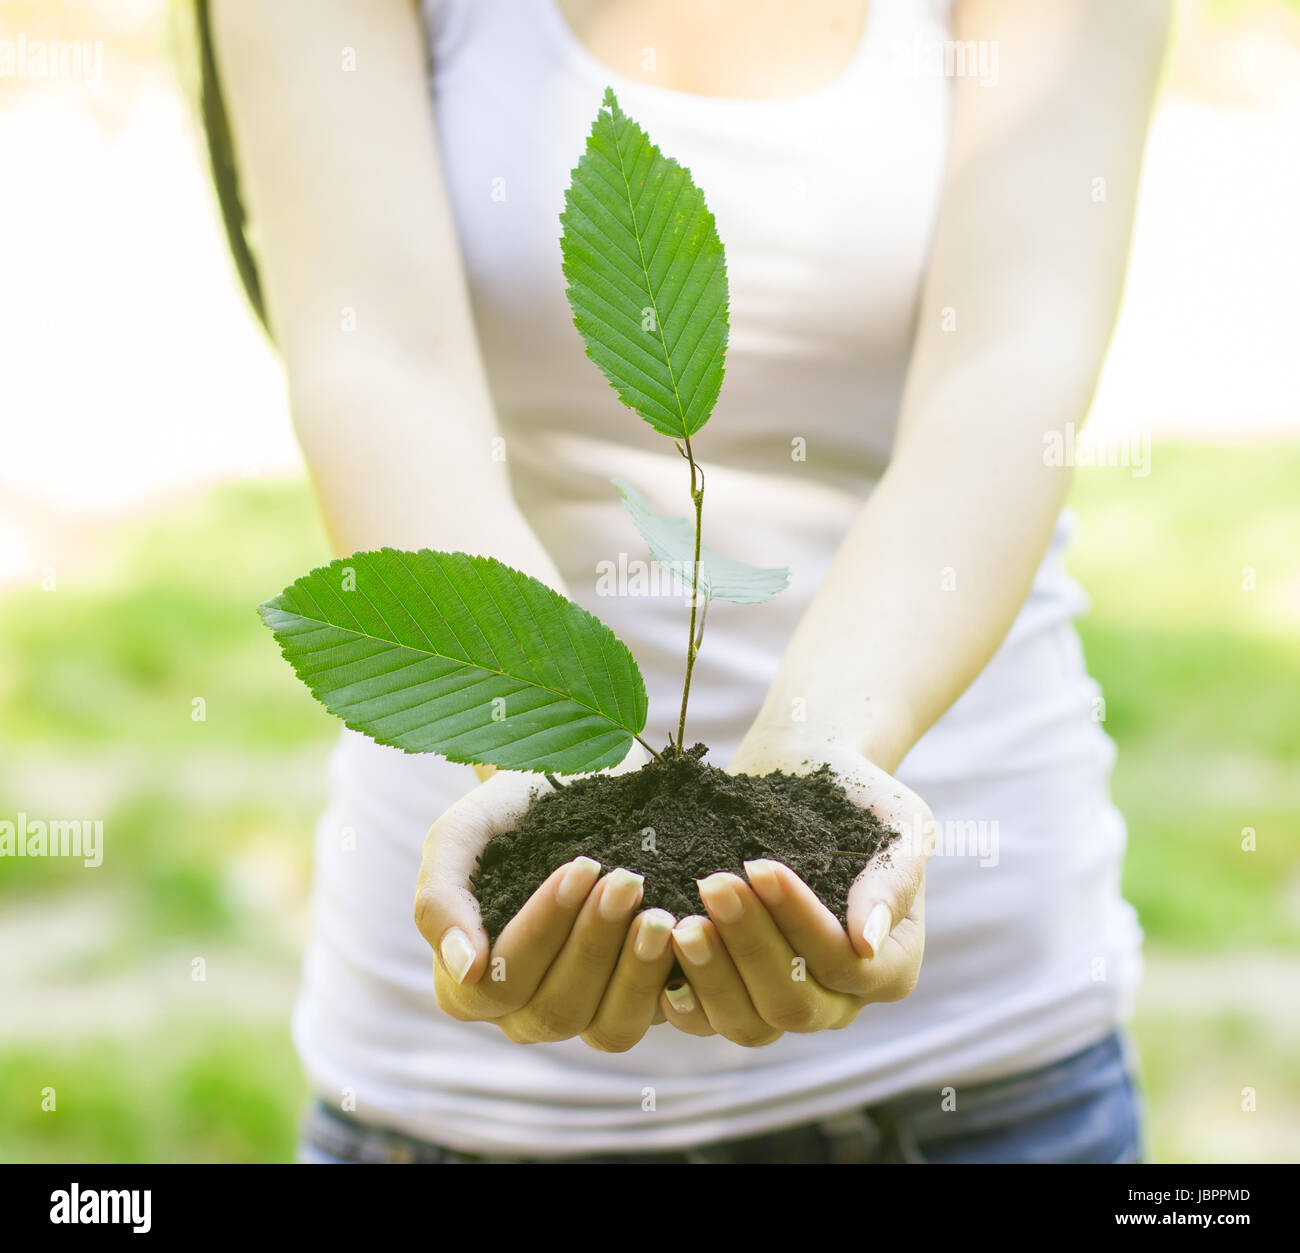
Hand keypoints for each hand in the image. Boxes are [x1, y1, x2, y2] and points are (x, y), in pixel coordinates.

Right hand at [413, 748, 678, 1050]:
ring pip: (604, 1028)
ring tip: (657, 913)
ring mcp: (582, 1012)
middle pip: (553, 1010)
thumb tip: (466, 967)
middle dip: (592, 942)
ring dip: (632, 970)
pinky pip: (650, 1017)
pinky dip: (666, 978)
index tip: (579, 867)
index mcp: (469, 983)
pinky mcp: (636, 1004)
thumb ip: (439, 898)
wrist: (577, 782)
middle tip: (625, 880)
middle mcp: (522, 1011)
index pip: (497, 985)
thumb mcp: (462, 836)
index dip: (540, 930)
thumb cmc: (512, 812)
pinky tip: (684, 930)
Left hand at [659, 732, 934, 1046]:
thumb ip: (893, 880)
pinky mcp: (731, 991)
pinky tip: (659, 947)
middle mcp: (838, 998)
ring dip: (711, 974)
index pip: (846, 966)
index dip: (801, 922)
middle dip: (750, 945)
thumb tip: (867, 943)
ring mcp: (781, 1000)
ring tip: (683, 919)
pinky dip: (679, 993)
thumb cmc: (858, 796)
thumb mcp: (899, 823)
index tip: (761, 866)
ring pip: (748, 1025)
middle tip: (714, 884)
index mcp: (889, 965)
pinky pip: (703, 1021)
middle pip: (795, 1004)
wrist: (801, 774)